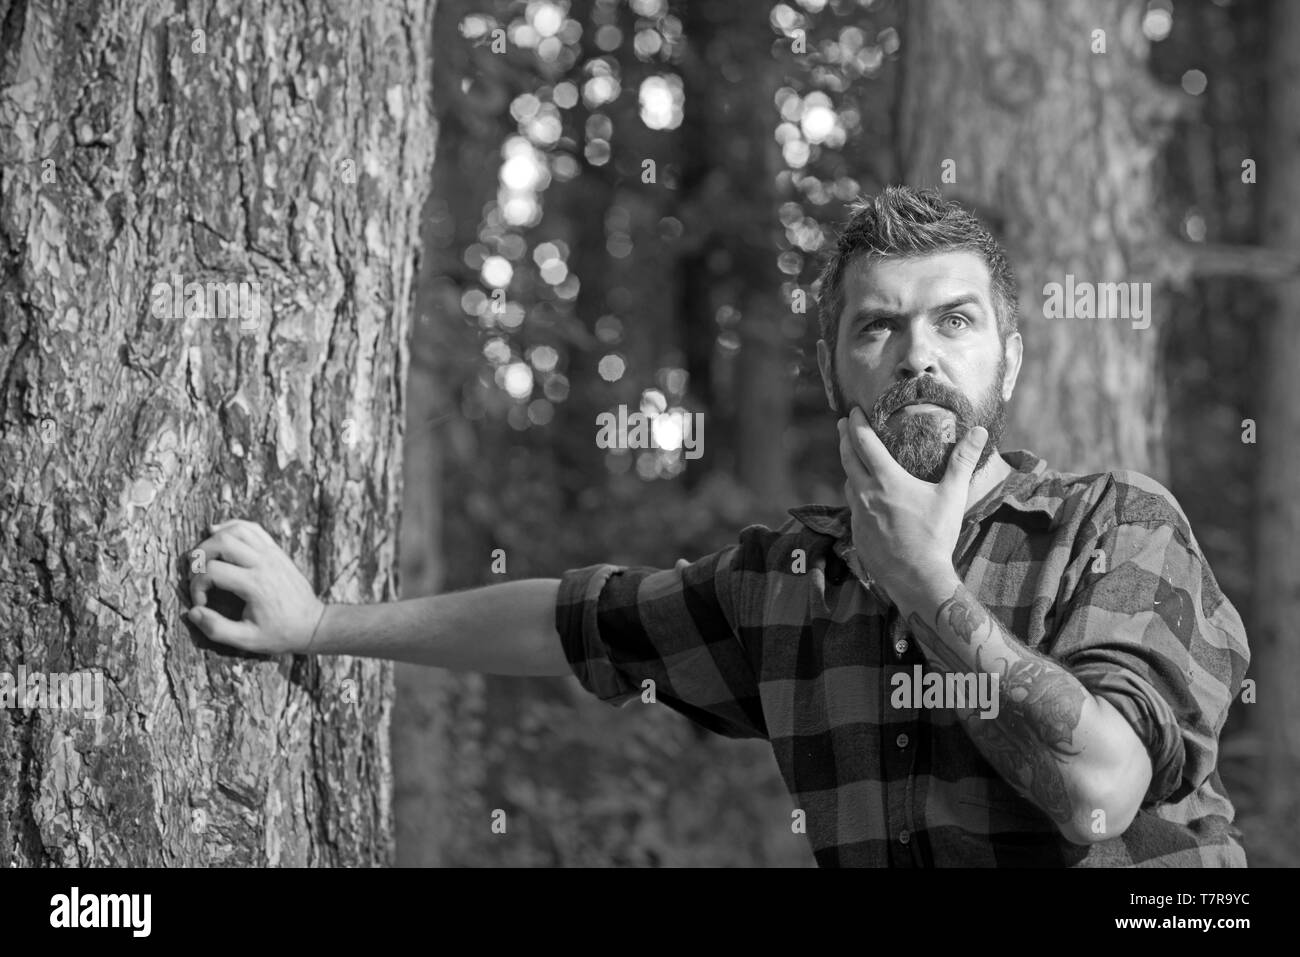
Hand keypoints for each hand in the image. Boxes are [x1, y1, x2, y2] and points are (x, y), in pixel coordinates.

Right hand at [185, 519, 325, 653]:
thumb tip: (192, 612)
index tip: (201, 603)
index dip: (197, 586)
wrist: (313, 624)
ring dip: (214, 539)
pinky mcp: (276, 550)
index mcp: (255, 585)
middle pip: (221, 542)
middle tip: (195, 576)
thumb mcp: (248, 640)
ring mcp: (272, 553)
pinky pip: (252, 528)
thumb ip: (217, 629)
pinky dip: (232, 527)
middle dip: (199, 557)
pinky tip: (218, 534)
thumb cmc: (281, 634)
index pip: (212, 571)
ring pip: (237, 530)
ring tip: (203, 558)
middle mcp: (264, 563)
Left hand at [837, 406, 986, 600]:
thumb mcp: (952, 495)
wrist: (917, 578)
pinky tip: (866, 501)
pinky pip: (853, 509)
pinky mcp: (856, 534)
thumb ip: (962, 461)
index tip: (853, 410)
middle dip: (844, 438)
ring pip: (848, 485)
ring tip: (855, 462)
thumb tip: (980, 432)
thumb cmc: (935, 536)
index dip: (856, 424)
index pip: (864, 442)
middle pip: (847, 459)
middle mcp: (866, 495)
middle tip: (842, 425)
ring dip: (850, 469)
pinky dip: (857, 498)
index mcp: (886, 480)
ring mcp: (858, 516)